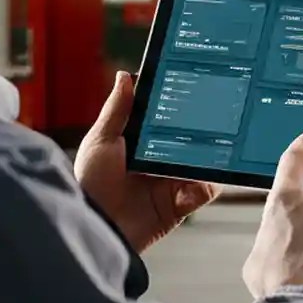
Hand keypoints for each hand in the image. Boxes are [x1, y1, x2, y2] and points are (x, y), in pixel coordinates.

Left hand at [75, 71, 220, 252]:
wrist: (99, 227)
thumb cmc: (91, 184)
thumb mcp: (101, 140)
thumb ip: (117, 109)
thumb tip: (125, 75)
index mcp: (141, 143)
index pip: (168, 118)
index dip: (180, 105)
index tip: (194, 88)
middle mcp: (160, 160)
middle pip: (192, 138)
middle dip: (203, 129)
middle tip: (212, 117)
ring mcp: (172, 181)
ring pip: (204, 162)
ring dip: (208, 158)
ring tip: (206, 153)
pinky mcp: (182, 203)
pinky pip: (206, 189)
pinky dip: (204, 185)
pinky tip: (190, 184)